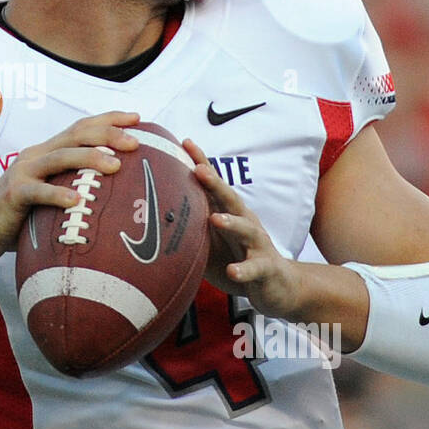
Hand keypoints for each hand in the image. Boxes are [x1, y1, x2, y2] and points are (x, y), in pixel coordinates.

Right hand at [0, 111, 142, 260]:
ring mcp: (23, 172)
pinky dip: (58, 194)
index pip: (81, 128)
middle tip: (135, 142)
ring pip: (61, 157)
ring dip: (90, 158)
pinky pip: (38, 192)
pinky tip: (76, 201)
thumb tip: (118, 199)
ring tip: (115, 165)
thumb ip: (73, 188)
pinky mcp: (13, 194)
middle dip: (108, 134)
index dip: (109, 119)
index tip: (138, 118)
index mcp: (47, 152)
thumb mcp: (50, 197)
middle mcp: (36, 155)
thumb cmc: (20, 218)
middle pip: (76, 135)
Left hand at [184, 139, 302, 319]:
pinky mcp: (266, 268)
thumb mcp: (211, 242)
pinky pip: (255, 268)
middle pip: (230, 199)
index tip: (184, 142)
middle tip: (198, 170)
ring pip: (247, 229)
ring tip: (216, 219)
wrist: (278, 285)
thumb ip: (190, 229)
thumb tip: (150, 218)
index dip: (201, 163)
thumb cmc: (238, 258)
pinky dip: (244, 269)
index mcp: (230, 214)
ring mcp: (258, 245)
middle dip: (215, 184)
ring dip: (231, 223)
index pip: (214, 185)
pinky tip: (233, 271)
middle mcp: (246, 223)